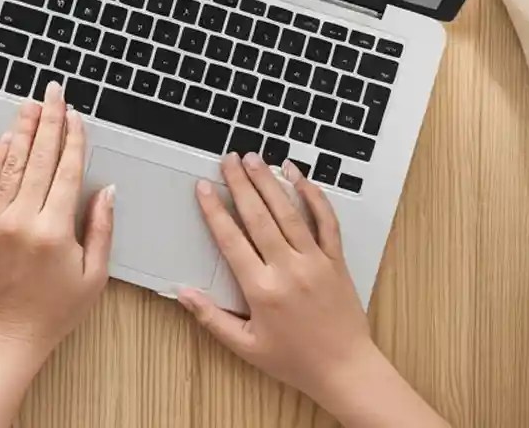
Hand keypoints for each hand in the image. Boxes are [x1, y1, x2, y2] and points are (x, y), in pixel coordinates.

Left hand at [0, 83, 114, 427]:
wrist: (10, 333)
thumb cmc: (57, 310)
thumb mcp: (94, 274)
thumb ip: (101, 228)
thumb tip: (105, 190)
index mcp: (55, 229)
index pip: (67, 171)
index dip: (73, 139)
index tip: (77, 115)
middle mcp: (24, 218)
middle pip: (39, 158)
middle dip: (49, 121)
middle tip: (53, 92)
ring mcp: (0, 219)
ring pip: (12, 164)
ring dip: (23, 130)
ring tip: (30, 104)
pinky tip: (6, 138)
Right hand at [178, 153, 374, 402]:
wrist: (346, 370)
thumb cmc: (294, 361)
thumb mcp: (244, 346)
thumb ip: (211, 317)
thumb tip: (182, 293)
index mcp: (262, 290)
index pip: (231, 239)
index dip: (214, 210)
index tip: (203, 188)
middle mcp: (288, 269)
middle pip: (259, 216)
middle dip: (240, 183)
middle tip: (228, 158)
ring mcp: (315, 261)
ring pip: (289, 212)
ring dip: (270, 182)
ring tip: (255, 158)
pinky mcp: (336, 260)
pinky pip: (326, 221)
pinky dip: (314, 196)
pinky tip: (300, 177)